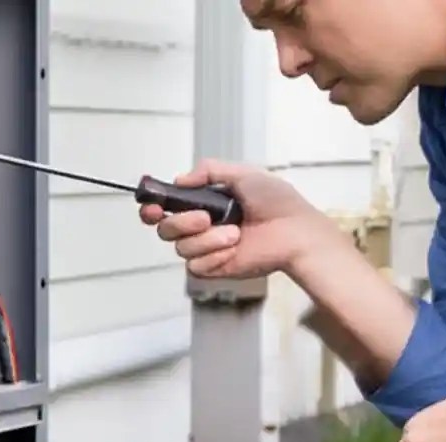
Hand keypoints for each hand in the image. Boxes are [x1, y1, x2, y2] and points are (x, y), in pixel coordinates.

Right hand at [138, 158, 331, 278]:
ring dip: (207, 239)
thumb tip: (180, 179)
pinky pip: (196, 266)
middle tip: (203, 218)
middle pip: (164, 229)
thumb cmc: (277, 202)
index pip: (165, 207)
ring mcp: (207, 249)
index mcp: (204, 203)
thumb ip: (208, 170)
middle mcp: (201, 227)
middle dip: (180, 222)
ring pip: (180, 248)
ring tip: (235, 233)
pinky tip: (234, 250)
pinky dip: (214, 256)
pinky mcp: (215, 267)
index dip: (151, 208)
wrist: (294, 231)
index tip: (151, 206)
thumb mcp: (242, 174)